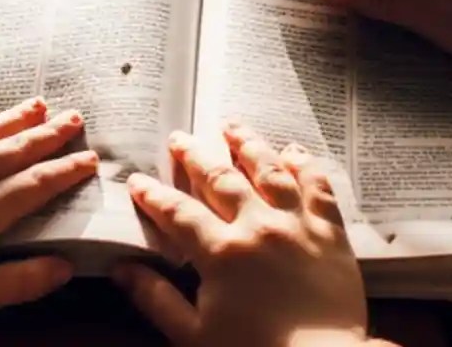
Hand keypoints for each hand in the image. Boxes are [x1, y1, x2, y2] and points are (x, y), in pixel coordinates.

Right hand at [113, 124, 376, 346]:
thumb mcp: (193, 334)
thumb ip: (156, 299)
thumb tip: (120, 269)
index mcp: (220, 252)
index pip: (177, 212)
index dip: (153, 195)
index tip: (137, 180)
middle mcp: (257, 226)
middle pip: (221, 178)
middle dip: (195, 155)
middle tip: (180, 138)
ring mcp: (297, 224)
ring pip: (269, 170)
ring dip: (248, 144)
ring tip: (232, 125)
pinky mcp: (331, 231)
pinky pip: (318, 186)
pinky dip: (305, 164)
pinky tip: (294, 151)